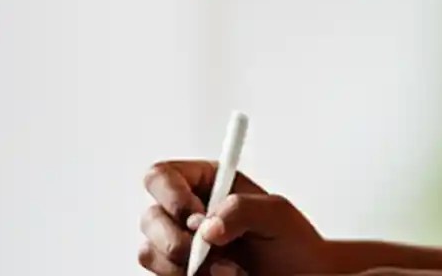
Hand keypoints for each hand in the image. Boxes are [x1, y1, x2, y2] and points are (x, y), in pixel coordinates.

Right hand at [138, 160, 330, 275]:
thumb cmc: (291, 243)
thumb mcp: (277, 214)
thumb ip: (242, 209)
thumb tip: (206, 228)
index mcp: (205, 184)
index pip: (162, 176)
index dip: (170, 195)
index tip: (196, 218)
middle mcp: (186, 214)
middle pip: (150, 218)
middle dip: (176, 240)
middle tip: (207, 254)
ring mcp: (179, 247)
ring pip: (149, 253)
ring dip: (186, 268)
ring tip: (229, 272)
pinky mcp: (177, 274)